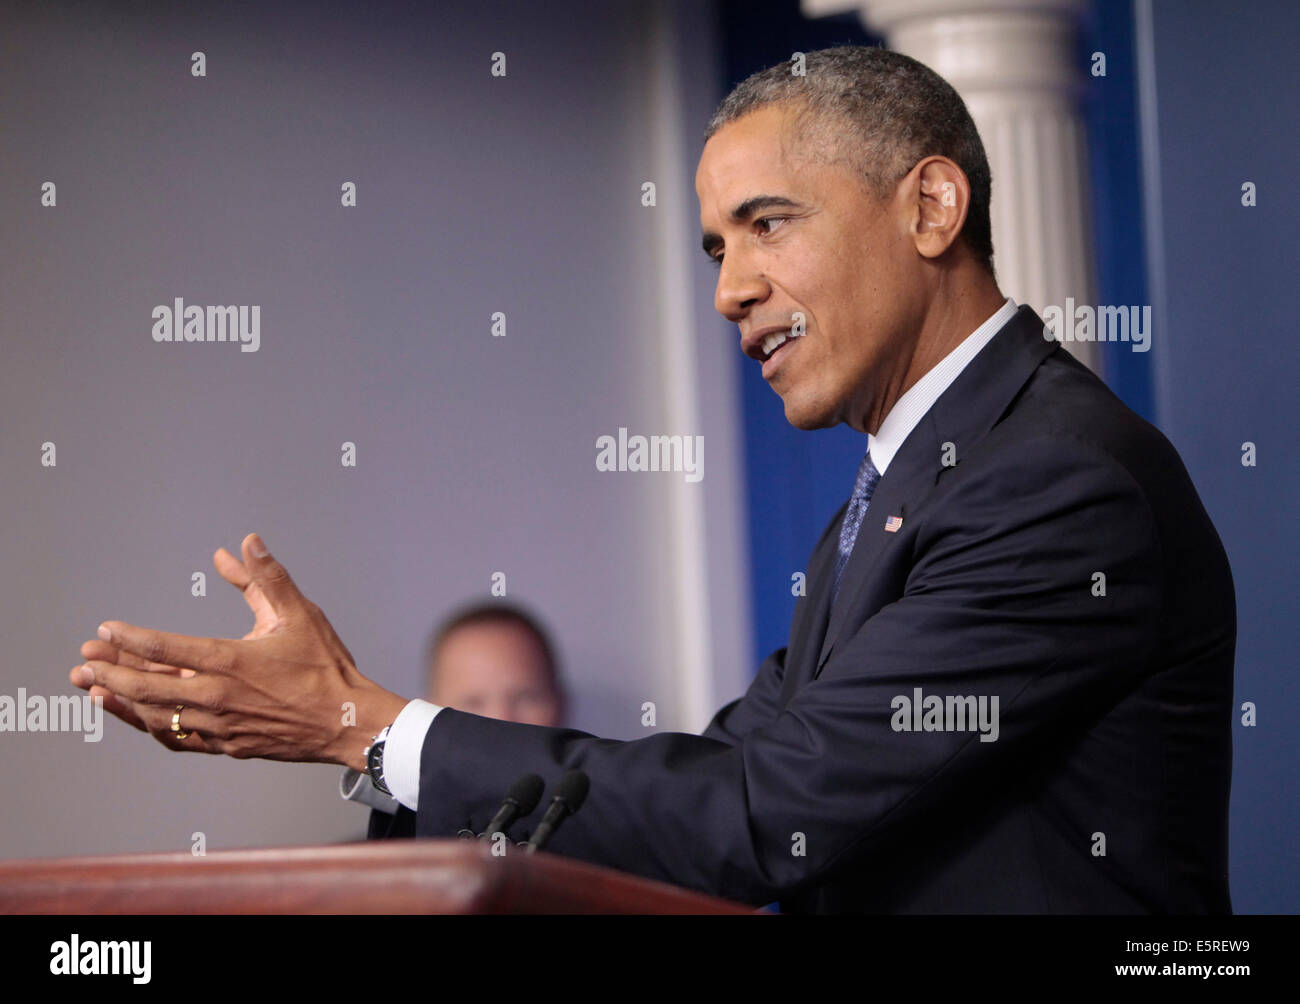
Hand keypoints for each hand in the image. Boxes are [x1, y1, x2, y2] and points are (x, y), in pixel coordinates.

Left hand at [69, 533, 407, 768]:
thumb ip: (266, 577)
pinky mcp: (225, 746)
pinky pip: (175, 739)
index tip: (105, 630)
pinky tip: (133, 716)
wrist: (346, 722)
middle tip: (83, 660)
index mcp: (231, 662)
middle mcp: (217, 697)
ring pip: (155, 716)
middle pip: (147, 687)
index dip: (130, 638)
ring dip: (121, 701)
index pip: (165, 649)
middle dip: (111, 671)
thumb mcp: (299, 614)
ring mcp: (218, 726)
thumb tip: (244, 543)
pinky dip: (148, 726)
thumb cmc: (325, 668)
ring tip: (94, 688)